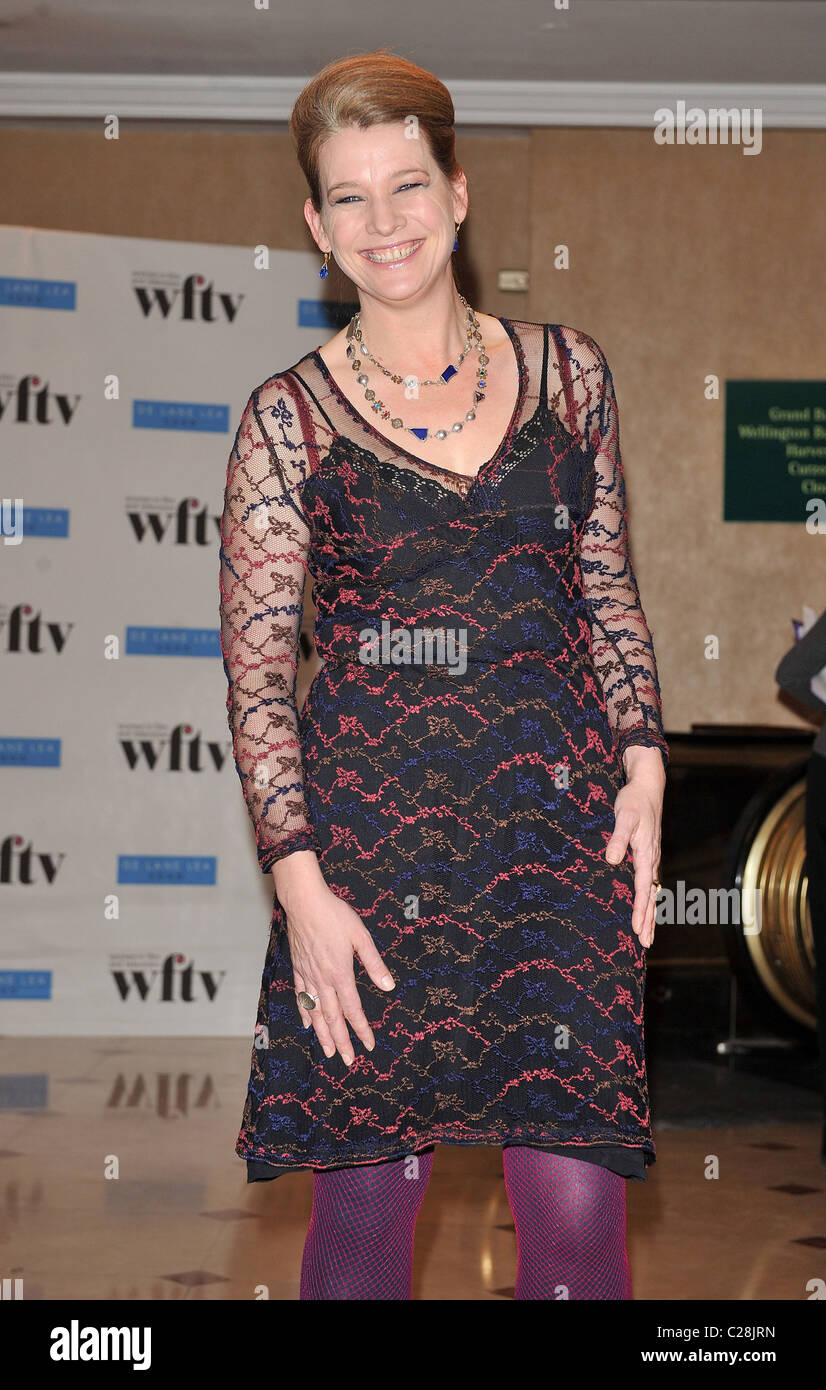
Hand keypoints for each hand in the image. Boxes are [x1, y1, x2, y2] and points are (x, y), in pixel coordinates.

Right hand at [277, 867, 395, 1066]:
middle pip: (333, 1018)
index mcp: (340, 974)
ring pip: (315, 1013)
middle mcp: (322, 980)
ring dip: (323, 1034)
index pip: (353, 1009)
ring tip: (329, 1052)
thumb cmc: (335, 915)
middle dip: (342, 1041)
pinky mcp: (298, 968)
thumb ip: (374, 963)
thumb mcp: (361, 937)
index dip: (361, 1029)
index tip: (369, 1045)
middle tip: (349, 1061)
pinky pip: (300, 997)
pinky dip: (305, 1013)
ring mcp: (307, 976)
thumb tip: (388, 986)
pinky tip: (307, 1025)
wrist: (304, 901)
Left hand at [604, 749, 663, 949]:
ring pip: (652, 892)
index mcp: (646, 854)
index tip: (638, 930)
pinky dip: (649, 899)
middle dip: (649, 920)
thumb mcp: (623, 816)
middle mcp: (651, 860)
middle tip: (646, 943)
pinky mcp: (648, 854)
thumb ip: (618, 839)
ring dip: (651, 913)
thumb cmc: (634, 801)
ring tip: (647, 935)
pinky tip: (646, 908)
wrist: (648, 787)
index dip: (640, 911)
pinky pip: (649, 883)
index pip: (643, 890)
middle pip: (651, 896)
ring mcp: (651, 858)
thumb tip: (612, 860)